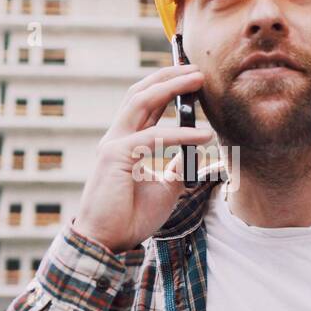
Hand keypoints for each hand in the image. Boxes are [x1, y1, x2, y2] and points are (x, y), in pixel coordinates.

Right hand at [71, 64, 214, 252]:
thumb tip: (196, 151)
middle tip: (197, 70)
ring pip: (142, 102)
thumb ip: (176, 166)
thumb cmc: (131, 216)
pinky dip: (180, 134)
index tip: (192, 78)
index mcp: (126, 143)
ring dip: (171, 87)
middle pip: (141, 93)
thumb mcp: (165, 187)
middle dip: (168, 76)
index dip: (167, 87)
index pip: (146, 105)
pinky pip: (153, 137)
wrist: (108, 241)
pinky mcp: (115, 156)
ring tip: (198, 80)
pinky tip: (202, 135)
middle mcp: (117, 138)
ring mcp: (113, 144)